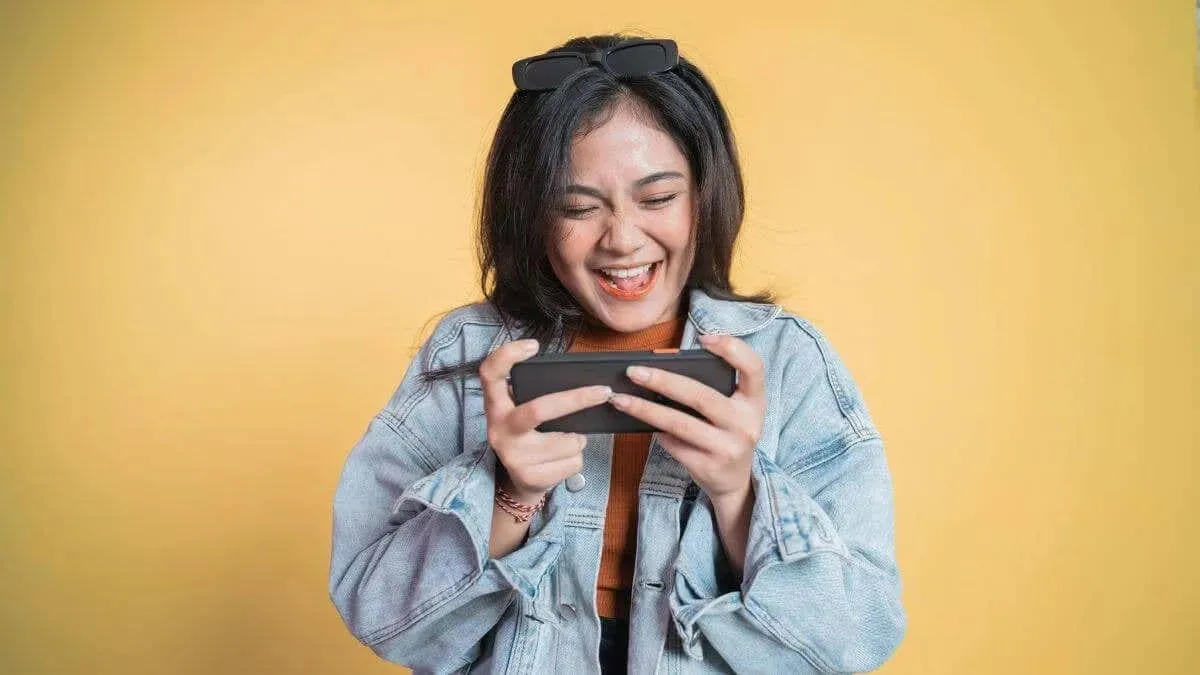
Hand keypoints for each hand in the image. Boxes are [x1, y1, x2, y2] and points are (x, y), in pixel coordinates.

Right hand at [479, 339, 612, 502]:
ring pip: (567, 440)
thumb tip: (582, 382)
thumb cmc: (530, 437)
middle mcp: (499, 430)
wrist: (520, 482)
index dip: (507, 355)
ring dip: (579, 438)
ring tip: (568, 440)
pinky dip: (577, 458)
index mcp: (496, 407)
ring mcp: (513, 455)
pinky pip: (572, 461)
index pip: (489, 374)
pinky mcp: (529, 476)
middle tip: (603, 391)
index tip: (533, 345)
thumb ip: (537, 396)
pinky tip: (563, 459)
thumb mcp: (523, 412)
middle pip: (539, 409)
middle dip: (577, 399)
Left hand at [609, 334, 764, 501]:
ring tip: (621, 399)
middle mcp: (746, 424)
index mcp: (755, 402)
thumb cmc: (727, 434)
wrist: (734, 482)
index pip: (753, 368)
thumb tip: (665, 369)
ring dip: (645, 409)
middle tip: (634, 371)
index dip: (732, 349)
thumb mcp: (734, 411)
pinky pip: (673, 443)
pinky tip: (640, 422)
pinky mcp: (707, 466)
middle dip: (663, 381)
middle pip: (700, 396)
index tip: (704, 338)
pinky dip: (655, 431)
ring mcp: (727, 447)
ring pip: (678, 423)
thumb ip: (714, 389)